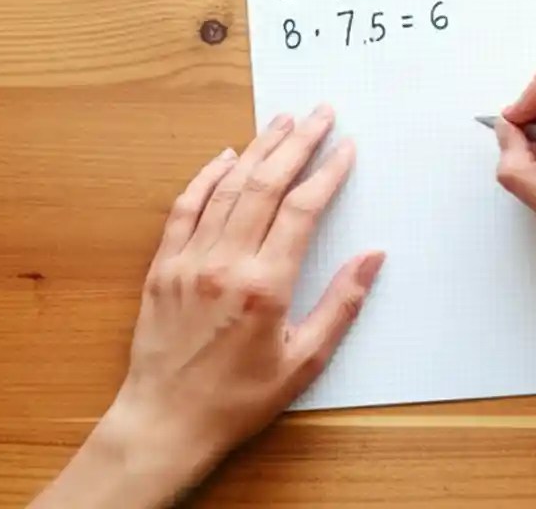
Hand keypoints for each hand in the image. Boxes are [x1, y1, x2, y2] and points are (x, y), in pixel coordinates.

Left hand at [34, 106, 382, 507]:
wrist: (165, 422)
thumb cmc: (239, 399)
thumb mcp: (305, 361)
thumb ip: (341, 304)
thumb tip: (373, 257)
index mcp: (265, 285)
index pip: (302, 210)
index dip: (328, 172)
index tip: (347, 148)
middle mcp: (224, 263)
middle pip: (265, 185)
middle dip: (297, 143)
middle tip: (320, 113)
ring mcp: (188, 261)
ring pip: (226, 188)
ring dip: (257, 150)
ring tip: (282, 122)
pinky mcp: (162, 267)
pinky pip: (185, 208)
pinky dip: (206, 178)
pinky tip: (226, 157)